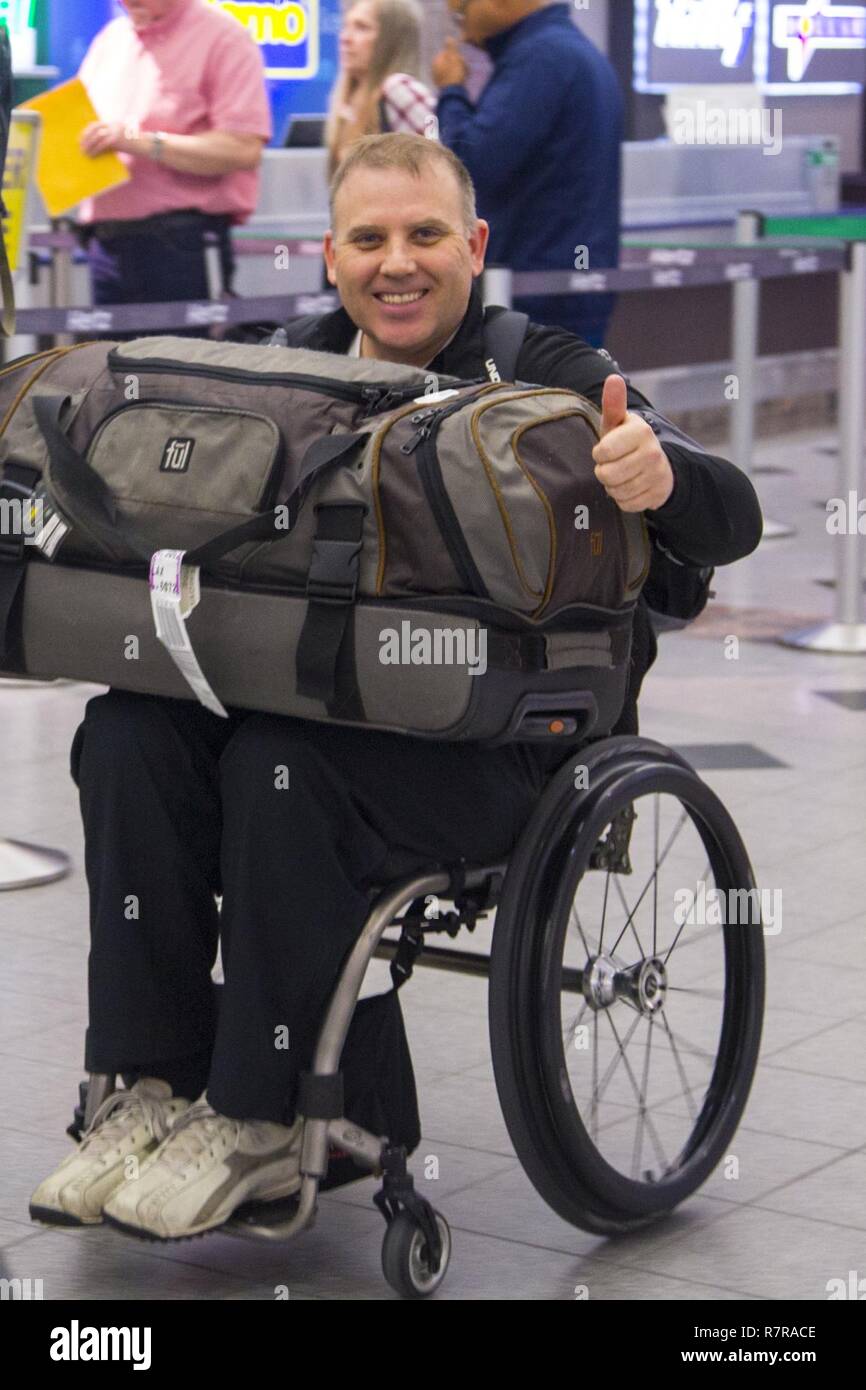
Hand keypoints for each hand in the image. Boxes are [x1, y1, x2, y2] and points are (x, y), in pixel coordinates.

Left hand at [79, 121, 135, 156]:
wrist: (146, 145)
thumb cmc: (136, 145)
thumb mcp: (122, 141)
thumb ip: (112, 141)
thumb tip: (100, 148)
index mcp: (113, 124)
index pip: (96, 124)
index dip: (87, 131)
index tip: (82, 138)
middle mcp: (113, 125)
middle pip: (94, 128)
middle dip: (86, 136)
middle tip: (80, 145)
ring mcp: (115, 131)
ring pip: (97, 136)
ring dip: (88, 144)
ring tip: (84, 152)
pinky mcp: (116, 139)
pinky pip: (102, 144)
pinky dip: (95, 150)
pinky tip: (91, 155)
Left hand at [431, 36, 468, 86]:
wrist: (454, 94)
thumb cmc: (454, 74)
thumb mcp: (454, 58)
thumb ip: (451, 47)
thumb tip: (448, 38)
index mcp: (436, 62)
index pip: (449, 54)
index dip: (457, 56)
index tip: (462, 60)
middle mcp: (435, 70)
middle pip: (450, 62)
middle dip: (459, 64)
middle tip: (465, 68)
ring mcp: (439, 80)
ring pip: (452, 71)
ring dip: (461, 71)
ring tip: (466, 75)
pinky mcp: (445, 87)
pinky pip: (453, 80)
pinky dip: (458, 79)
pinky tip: (463, 82)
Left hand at [592, 375, 674, 512]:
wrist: (657, 466)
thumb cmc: (627, 441)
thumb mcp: (618, 423)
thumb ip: (613, 404)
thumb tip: (613, 378)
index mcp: (641, 432)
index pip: (603, 452)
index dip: (599, 454)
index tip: (606, 450)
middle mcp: (652, 453)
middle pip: (607, 475)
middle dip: (604, 472)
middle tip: (613, 464)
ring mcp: (656, 476)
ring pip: (616, 491)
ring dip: (613, 486)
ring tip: (622, 474)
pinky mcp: (655, 496)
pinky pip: (625, 504)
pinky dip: (623, 498)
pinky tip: (630, 486)